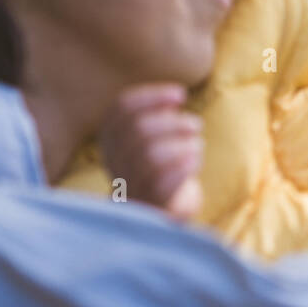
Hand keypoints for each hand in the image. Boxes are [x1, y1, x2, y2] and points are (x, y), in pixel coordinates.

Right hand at [96, 83, 204, 221]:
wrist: (163, 212)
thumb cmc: (163, 165)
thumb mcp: (156, 135)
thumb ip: (160, 115)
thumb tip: (176, 96)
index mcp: (110, 139)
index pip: (121, 108)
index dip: (153, 96)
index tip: (181, 94)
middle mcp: (113, 162)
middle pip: (137, 129)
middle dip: (173, 122)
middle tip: (195, 124)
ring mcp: (127, 185)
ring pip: (149, 155)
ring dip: (181, 144)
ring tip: (197, 145)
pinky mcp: (146, 206)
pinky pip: (160, 182)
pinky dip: (183, 166)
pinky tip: (195, 161)